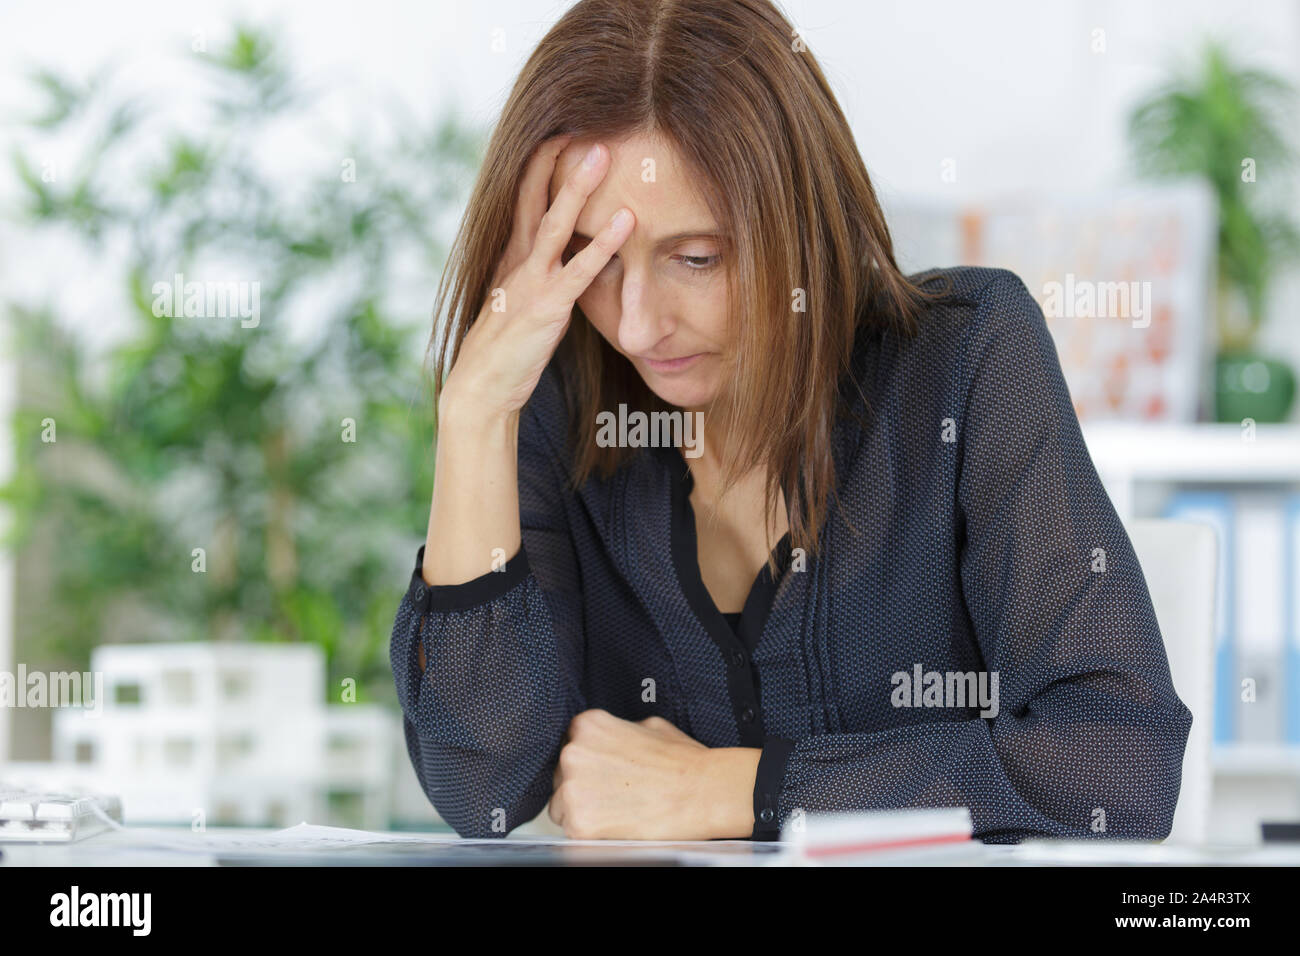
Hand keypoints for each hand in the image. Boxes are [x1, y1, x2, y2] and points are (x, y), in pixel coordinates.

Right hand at [441, 136, 635, 419]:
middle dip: (558, 158)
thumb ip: (537, 273)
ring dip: (579, 187)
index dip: (543, 163)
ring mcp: (530, 281)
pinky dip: (605, 244)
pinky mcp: (547, 307)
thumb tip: (562, 253)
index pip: (525, 196)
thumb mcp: (518, 300)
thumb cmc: (505, 350)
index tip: (564, 131)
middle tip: (585, 122)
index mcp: (511, 256)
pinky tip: (628, 221)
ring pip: (555, 222)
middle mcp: (517, 261)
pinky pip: (579, 270)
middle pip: (536, 196)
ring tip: (604, 153)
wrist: (481, 389)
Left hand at [547, 709, 760, 839]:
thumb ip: (616, 732)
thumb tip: (607, 744)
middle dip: (582, 787)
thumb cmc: (683, 761)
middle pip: (560, 777)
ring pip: (560, 807)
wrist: (704, 791)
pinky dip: (590, 835)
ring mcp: (573, 788)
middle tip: (613, 796)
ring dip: (582, 812)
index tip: (600, 774)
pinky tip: (616, 827)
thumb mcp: (647, 726)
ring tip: (617, 813)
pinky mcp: (581, 823)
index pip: (568, 746)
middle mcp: (573, 752)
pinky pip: (572, 832)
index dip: (586, 764)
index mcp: (588, 725)